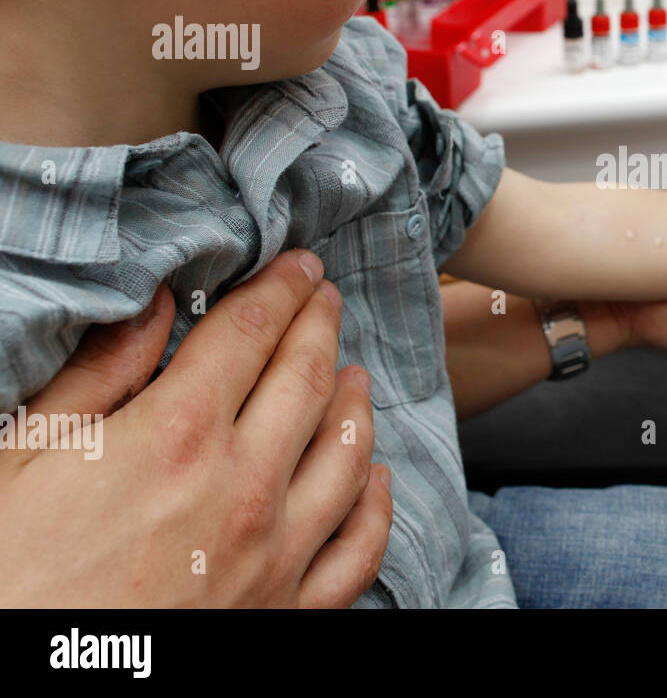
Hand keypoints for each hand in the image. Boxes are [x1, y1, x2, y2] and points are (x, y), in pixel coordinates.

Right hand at [0, 250, 391, 606]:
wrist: (25, 691)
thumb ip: (97, 377)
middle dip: (320, 327)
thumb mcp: (19, 461)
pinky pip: (358, 551)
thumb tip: (153, 306)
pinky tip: (375, 479)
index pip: (249, 335)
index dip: (280, 290)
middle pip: (307, 381)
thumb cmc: (9, 578)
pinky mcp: (286, 613)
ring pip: (347, 456)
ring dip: (355, 404)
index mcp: (174, 437)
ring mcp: (273, 554)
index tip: (299, 267)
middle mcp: (241, 487)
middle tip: (325, 298)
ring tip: (355, 374)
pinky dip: (375, 506)